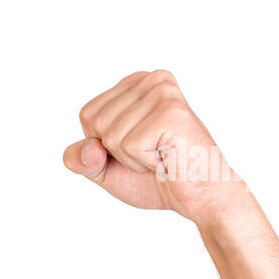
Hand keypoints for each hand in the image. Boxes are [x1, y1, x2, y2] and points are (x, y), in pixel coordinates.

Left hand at [62, 70, 246, 224]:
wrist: (199, 198)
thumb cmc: (156, 179)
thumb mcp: (103, 169)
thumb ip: (79, 158)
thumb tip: (90, 148)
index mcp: (136, 83)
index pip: (87, 115)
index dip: (103, 145)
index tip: (137, 147)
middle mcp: (151, 79)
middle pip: (95, 122)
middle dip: (116, 152)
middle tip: (151, 154)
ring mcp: (163, 93)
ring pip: (110, 136)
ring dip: (132, 159)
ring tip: (161, 156)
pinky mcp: (171, 112)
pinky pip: (128, 145)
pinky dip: (143, 162)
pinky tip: (167, 158)